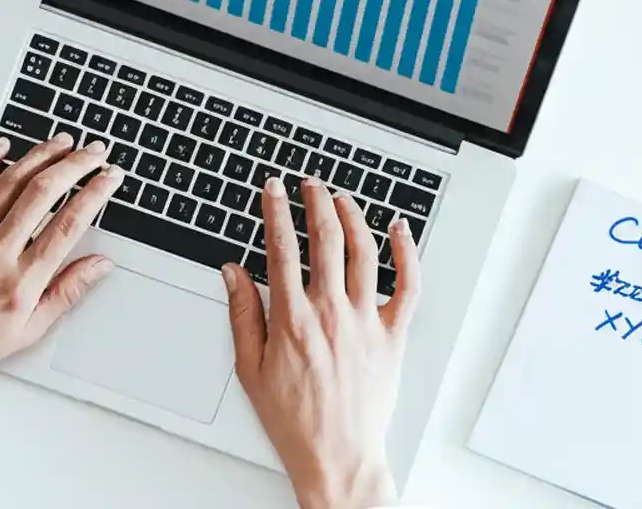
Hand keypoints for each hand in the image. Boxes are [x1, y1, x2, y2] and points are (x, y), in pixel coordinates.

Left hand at [0, 135, 123, 384]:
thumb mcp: (27, 331)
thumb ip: (66, 293)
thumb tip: (99, 266)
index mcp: (22, 281)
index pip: (69, 224)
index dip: (96, 193)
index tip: (110, 178)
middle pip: (45, 191)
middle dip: (76, 164)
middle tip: (94, 152)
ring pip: (11, 180)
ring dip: (42, 155)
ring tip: (63, 142)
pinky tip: (3, 145)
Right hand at [221, 177, 420, 508]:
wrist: (338, 456)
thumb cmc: (294, 420)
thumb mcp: (249, 369)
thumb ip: (242, 314)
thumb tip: (233, 272)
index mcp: (292, 320)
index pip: (281, 248)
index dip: (275, 211)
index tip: (272, 190)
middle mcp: (331, 313)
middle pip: (325, 239)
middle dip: (315, 202)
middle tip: (308, 185)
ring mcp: (366, 321)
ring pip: (365, 252)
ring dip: (353, 216)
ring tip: (341, 199)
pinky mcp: (393, 335)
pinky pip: (409, 285)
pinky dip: (407, 252)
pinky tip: (400, 230)